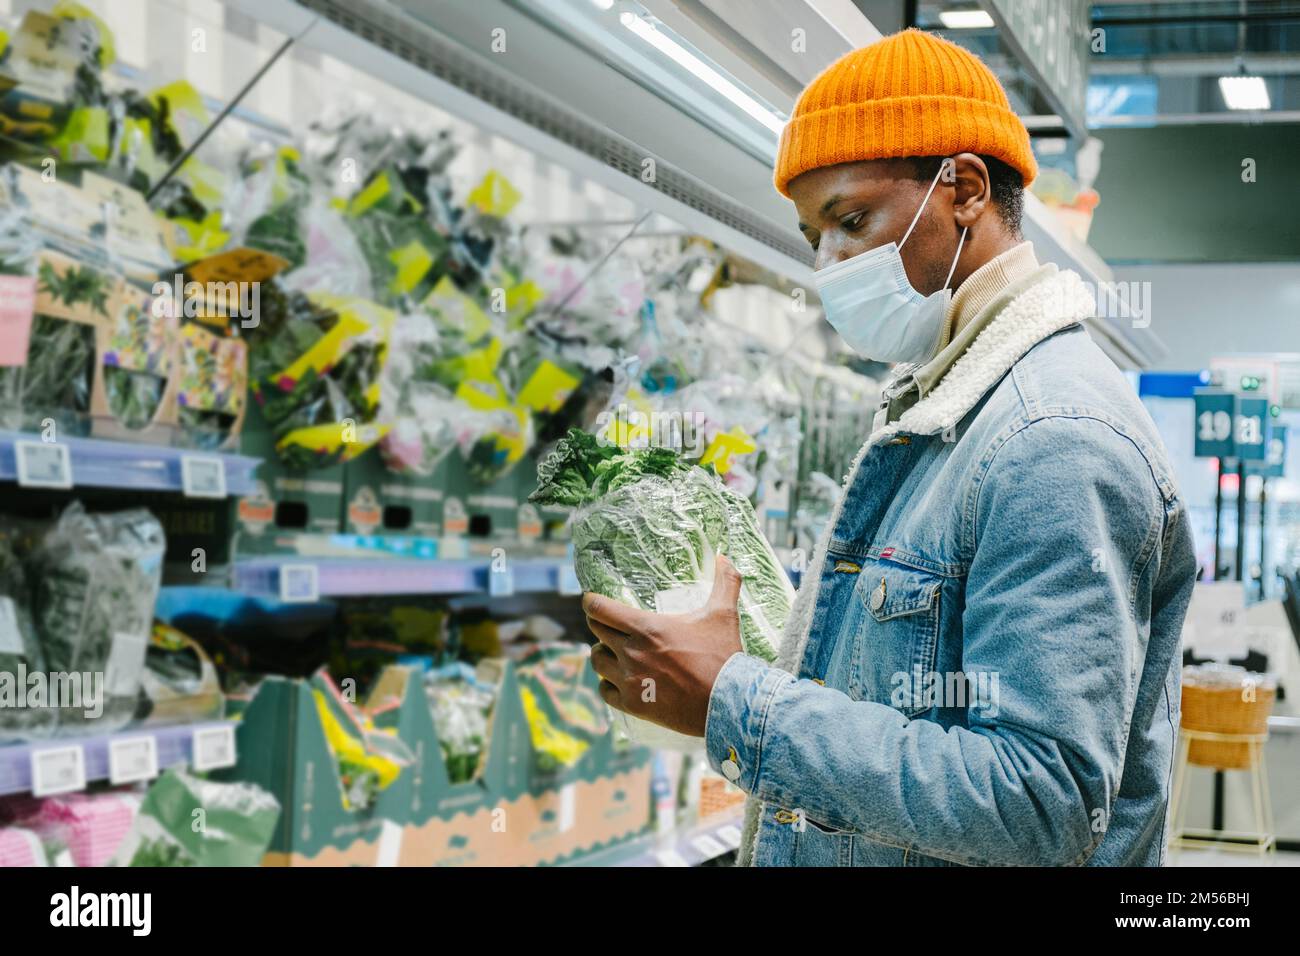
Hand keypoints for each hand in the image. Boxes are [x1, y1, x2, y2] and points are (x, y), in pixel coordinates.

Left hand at [583, 555, 744, 736]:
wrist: (726, 702)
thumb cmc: (722, 656)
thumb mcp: (723, 615)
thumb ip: (724, 583)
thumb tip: (724, 557)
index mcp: (646, 628)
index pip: (601, 609)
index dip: (591, 602)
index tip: (591, 600)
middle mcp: (631, 652)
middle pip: (596, 633)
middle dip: (599, 626)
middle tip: (607, 625)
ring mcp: (629, 680)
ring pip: (597, 662)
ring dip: (602, 654)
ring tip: (612, 652)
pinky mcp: (632, 704)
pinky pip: (605, 691)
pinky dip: (607, 684)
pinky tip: (616, 681)